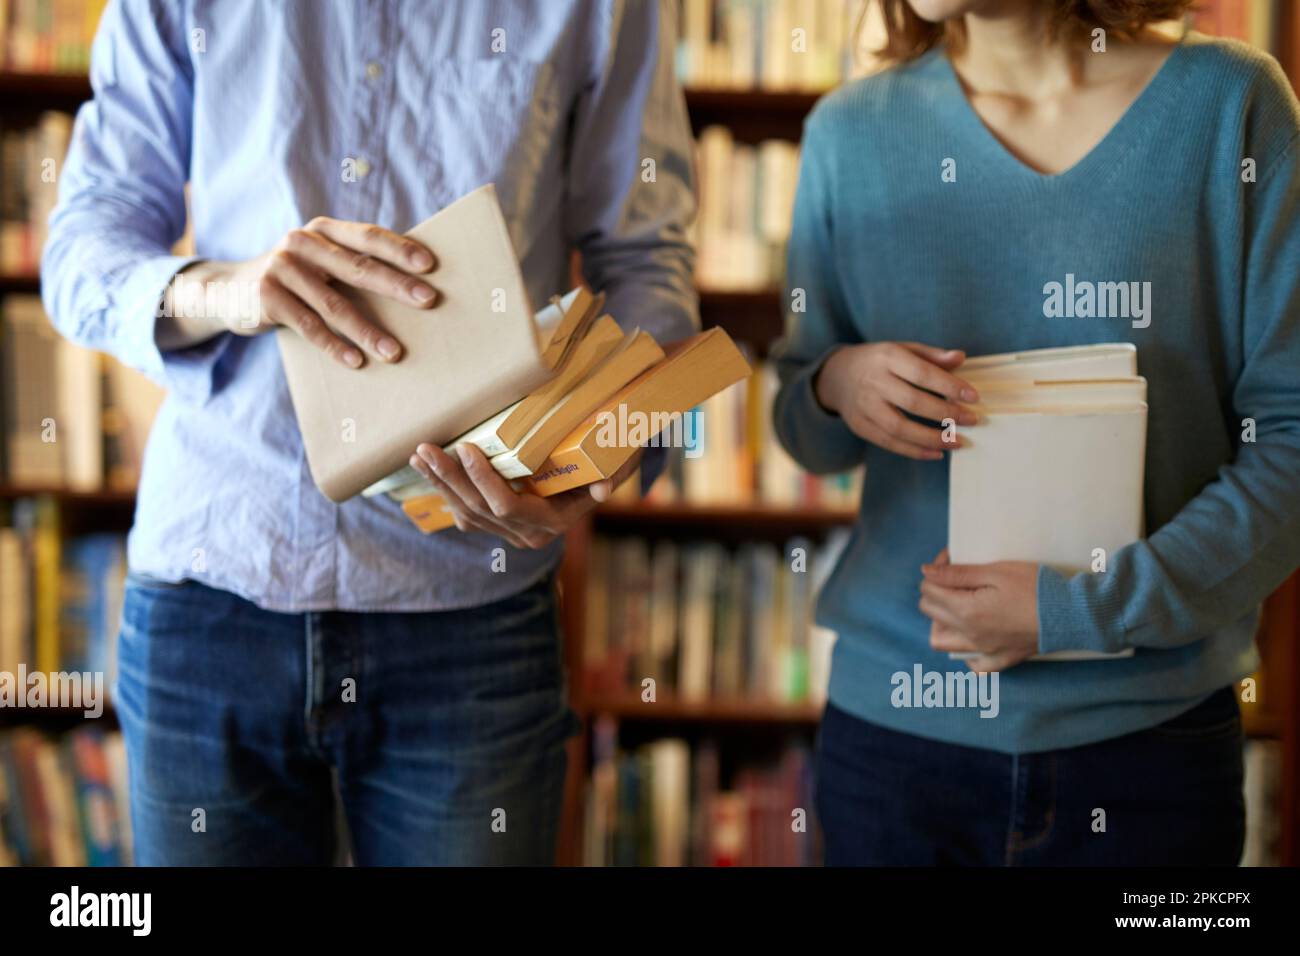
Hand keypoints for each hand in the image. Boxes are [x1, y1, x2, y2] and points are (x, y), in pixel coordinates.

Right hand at [159, 217, 437, 366]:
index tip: (431, 265)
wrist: (228, 290)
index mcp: (323, 230)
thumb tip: (414, 282)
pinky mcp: (268, 296)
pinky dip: (334, 345)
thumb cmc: (294, 279)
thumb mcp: (319, 262)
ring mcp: (283, 268)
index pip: (367, 237)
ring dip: (367, 330)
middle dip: (397, 285)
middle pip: (358, 267)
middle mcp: (303, 243)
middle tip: (429, 301)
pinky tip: (356, 362)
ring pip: (334, 304)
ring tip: (394, 352)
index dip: (399, 248)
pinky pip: (309, 326)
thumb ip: (351, 263)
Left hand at [407, 444, 642, 548]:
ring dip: (440, 483)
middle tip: (426, 449)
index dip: (484, 480)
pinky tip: (428, 471)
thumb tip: (603, 488)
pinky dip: (445, 490)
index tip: (466, 448)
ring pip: (466, 512)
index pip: (509, 506)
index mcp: (552, 522)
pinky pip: (465, 513)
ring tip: (419, 456)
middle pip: (479, 509)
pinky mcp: (496, 526)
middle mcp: (528, 535)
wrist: (601, 474)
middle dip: (450, 478)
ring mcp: (510, 533)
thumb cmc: (607, 461)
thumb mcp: (617, 464)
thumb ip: (611, 475)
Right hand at [813, 341, 979, 459]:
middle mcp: (873, 382)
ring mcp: (864, 406)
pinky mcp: (860, 426)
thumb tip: (960, 358)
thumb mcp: (903, 349)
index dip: (949, 386)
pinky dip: (914, 451)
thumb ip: (932, 356)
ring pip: (900, 428)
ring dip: (932, 438)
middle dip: (946, 414)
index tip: (974, 397)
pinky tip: (936, 452)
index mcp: (887, 358)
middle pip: (912, 402)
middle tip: (972, 420)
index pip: (922, 373)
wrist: (838, 376)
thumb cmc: (881, 362)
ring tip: (958, 442)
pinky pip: (888, 443)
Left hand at [918, 548, 1039, 671]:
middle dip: (935, 590)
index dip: (936, 569)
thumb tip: (926, 571)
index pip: (929, 590)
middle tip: (956, 577)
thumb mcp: (995, 572)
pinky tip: (973, 633)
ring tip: (957, 604)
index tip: (951, 559)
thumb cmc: (1036, 587)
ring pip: (942, 641)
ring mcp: (984, 650)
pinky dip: (965, 651)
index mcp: (966, 611)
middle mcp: (970, 635)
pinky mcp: (1001, 659)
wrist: (1071, 613)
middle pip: (930, 612)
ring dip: (941, 621)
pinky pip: (972, 663)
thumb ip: (957, 574)